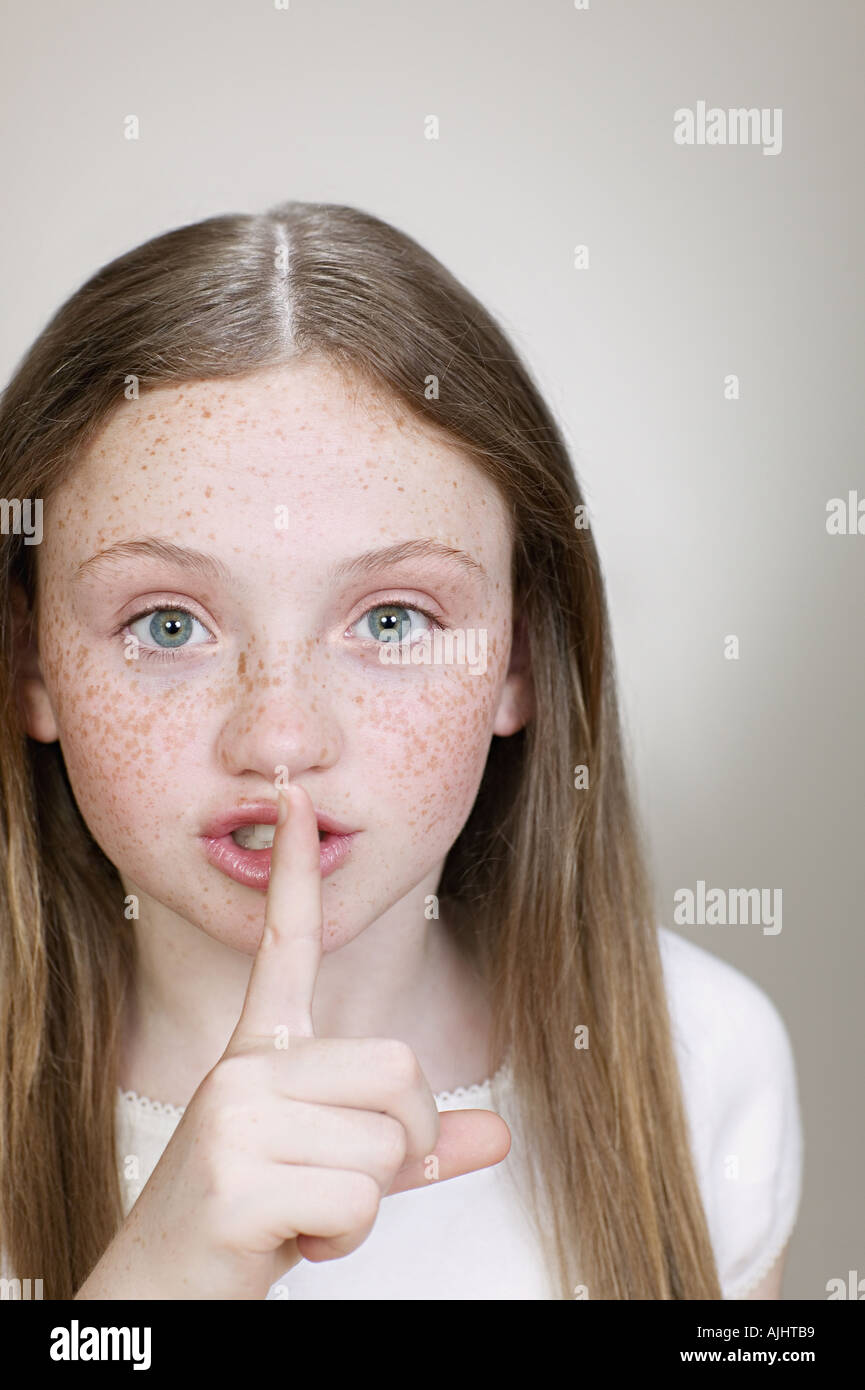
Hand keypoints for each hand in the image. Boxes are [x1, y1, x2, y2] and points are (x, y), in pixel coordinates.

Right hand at [75, 782, 509, 1299]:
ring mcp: (234, 1117)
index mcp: (260, 1051)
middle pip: (398, 1067)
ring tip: (301, 1214)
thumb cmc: (248, 1222)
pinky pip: (357, 1199)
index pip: (287, 944)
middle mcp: (245, 1068)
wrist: (159, 1294)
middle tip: (343, 1183)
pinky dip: (344, 1237)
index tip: (295, 797)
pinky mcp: (234, 1179)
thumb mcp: (334, 1170)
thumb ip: (412, 1146)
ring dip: (366, 1200)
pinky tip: (288, 1241)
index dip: (297, 872)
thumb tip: (499, 1132)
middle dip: (404, 1139)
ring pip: (386, 1142)